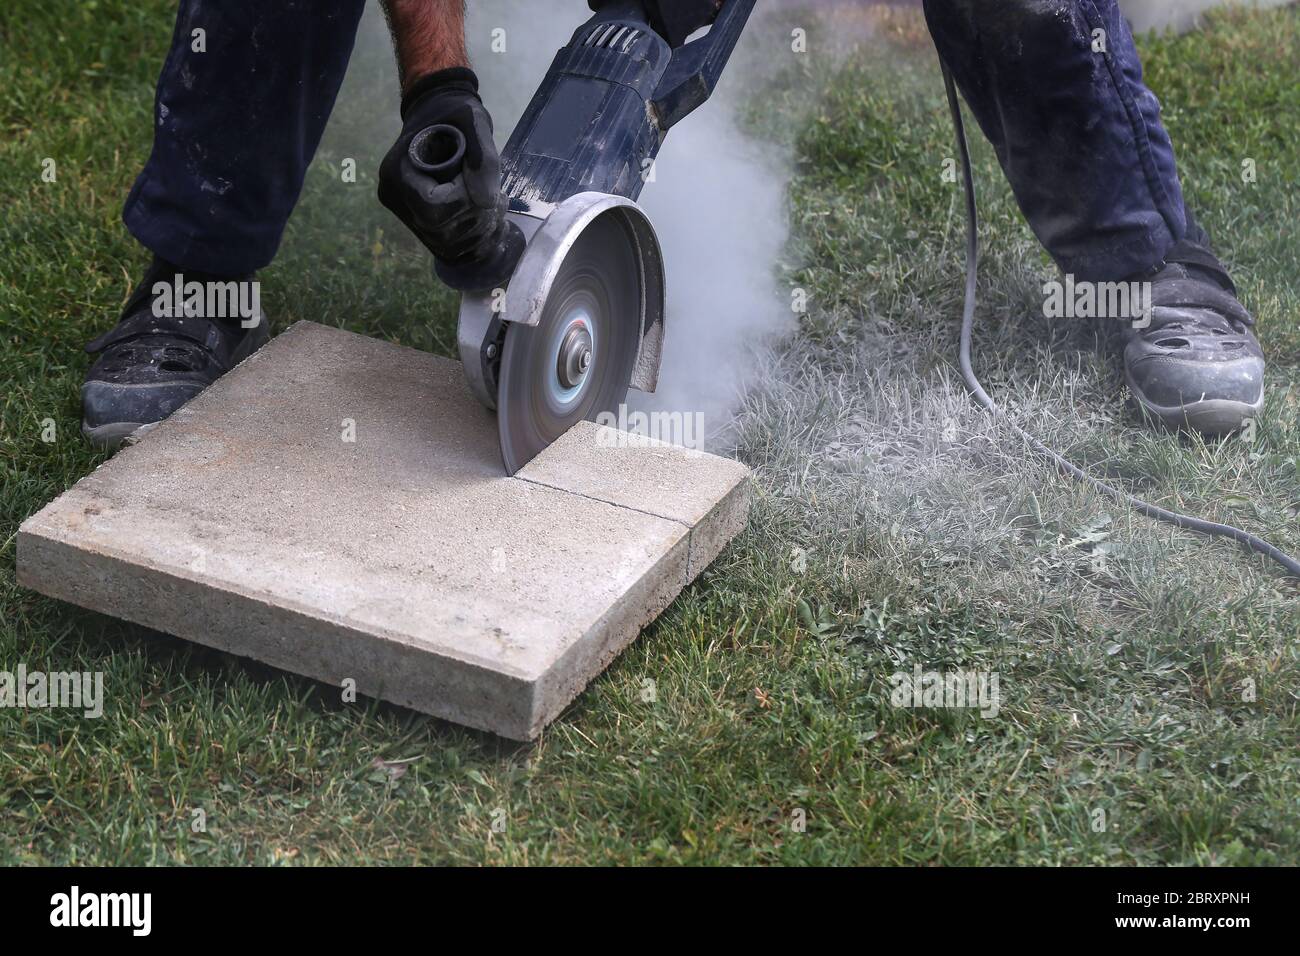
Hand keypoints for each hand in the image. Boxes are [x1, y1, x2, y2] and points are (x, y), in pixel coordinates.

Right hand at [378, 68, 519, 289]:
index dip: (464, 200)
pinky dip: (477, 241)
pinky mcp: (424, 225)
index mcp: (396, 174)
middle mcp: (396, 200)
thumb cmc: (453, 113)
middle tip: (496, 195)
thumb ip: (483, 158)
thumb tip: (487, 201)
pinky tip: (492, 220)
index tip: (478, 178)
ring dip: (481, 232)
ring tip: (495, 204)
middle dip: (477, 217)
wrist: (439, 114)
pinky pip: (450, 248)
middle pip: (441, 231)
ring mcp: (408, 216)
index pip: (433, 208)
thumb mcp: (472, 120)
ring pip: (448, 246)